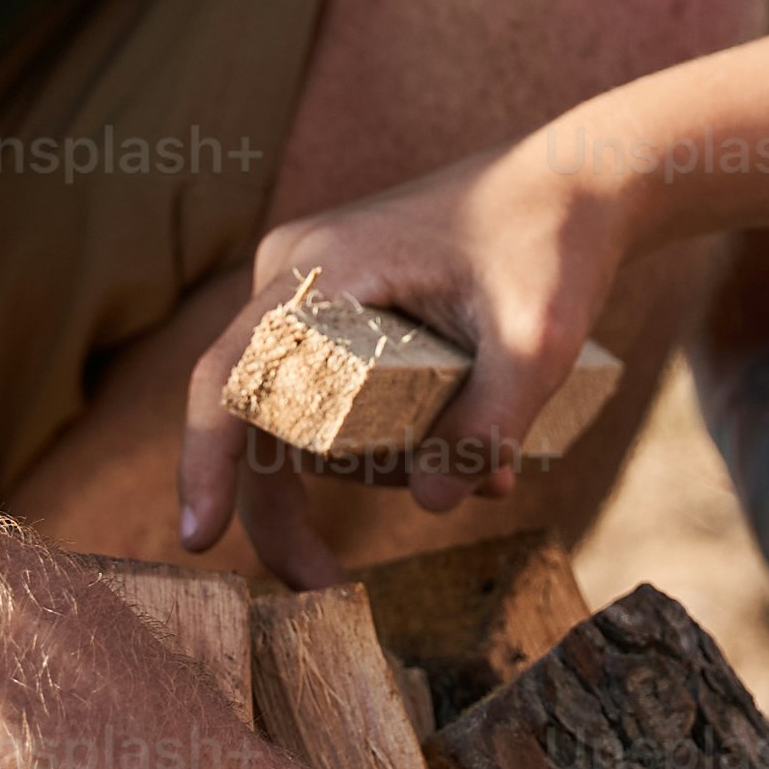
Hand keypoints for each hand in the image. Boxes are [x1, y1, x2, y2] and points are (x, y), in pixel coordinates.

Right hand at [183, 139, 642, 562]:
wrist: (571, 181)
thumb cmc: (551, 245)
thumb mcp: (538, 341)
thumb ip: (489, 421)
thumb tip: (432, 506)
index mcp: (321, 270)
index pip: (229, 374)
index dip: (204, 459)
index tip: (197, 540)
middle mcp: (295, 274)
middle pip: (258, 413)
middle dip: (287, 507)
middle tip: (323, 586)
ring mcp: (311, 287)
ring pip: (301, 412)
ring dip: (366, 468)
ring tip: (476, 477)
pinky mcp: (339, 304)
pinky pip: (327, 388)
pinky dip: (373, 439)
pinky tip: (447, 460)